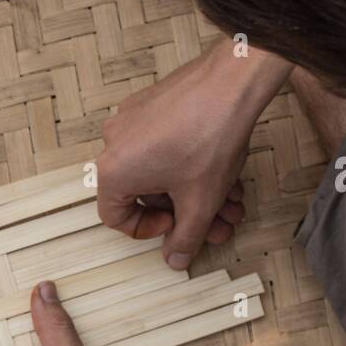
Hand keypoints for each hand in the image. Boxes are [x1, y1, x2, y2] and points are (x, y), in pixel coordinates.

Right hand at [98, 42, 289, 267]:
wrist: (231, 84)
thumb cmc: (209, 137)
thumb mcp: (199, 203)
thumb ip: (185, 238)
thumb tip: (174, 260)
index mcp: (113, 172)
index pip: (115, 217)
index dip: (147, 231)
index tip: (175, 227)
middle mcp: (114, 144)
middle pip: (145, 194)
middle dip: (184, 212)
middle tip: (215, 221)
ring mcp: (131, 120)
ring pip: (159, 170)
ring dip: (193, 190)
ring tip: (229, 199)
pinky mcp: (150, 104)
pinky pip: (162, 145)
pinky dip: (187, 163)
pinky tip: (220, 171)